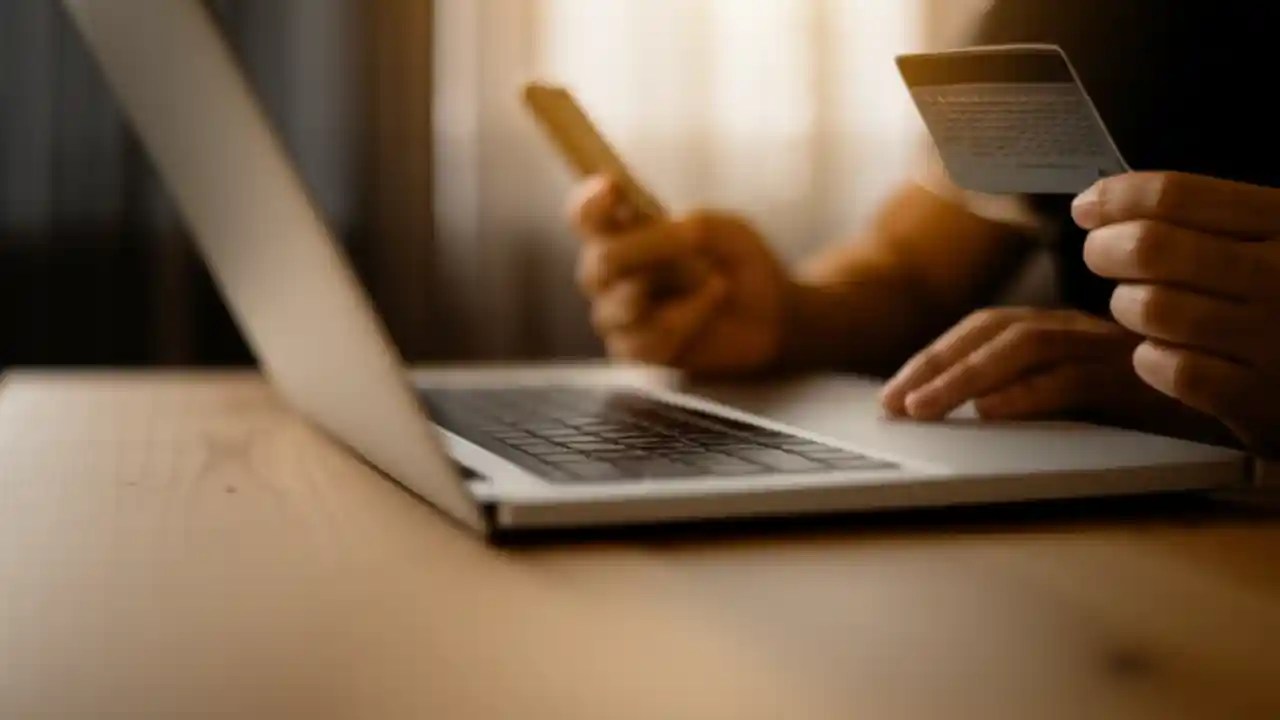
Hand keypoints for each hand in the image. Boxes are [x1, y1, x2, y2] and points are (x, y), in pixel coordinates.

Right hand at [569, 176, 791, 374]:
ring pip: (622, 307)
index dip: (589, 202)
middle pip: (598, 264)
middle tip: (688, 243)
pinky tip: (711, 305)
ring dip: (678, 291)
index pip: (584, 216)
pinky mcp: (635, 351)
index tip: (613, 187)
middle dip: (643, 254)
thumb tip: (651, 233)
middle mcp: (610, 274)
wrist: (771, 315)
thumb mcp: (723, 232)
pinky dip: (686, 320)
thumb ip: (683, 228)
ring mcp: (617, 315)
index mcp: (622, 233)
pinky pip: (646, 340)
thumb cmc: (740, 264)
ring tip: (717, 282)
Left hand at [879, 307, 1220, 433]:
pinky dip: (1029, 394)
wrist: (1229, 395)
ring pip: (1023, 347)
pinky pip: (1074, 379)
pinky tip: (992, 413)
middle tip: (893, 405)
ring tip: (924, 409)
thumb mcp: (1077, 401)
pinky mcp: (1132, 377)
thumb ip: (1031, 395)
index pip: (982, 330)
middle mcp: (1077, 331)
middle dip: (933, 366)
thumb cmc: (1148, 404)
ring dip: (964, 378)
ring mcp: (1106, 349)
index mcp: (1060, 331)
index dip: (932, 357)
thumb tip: (972, 413)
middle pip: (991, 331)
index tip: (892, 395)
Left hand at [1076, 171, 1279, 454]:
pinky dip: (1152, 359)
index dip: (1114, 199)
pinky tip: (1165, 353)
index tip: (1085, 208)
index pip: (1175, 195)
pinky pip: (1171, 369)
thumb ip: (1207, 217)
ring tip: (1138, 307)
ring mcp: (1272, 338)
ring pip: (1152, 308)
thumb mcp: (1276, 238)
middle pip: (1150, 248)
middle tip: (1102, 256)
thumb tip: (1105, 201)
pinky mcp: (1259, 398)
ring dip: (1127, 306)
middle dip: (1105, 250)